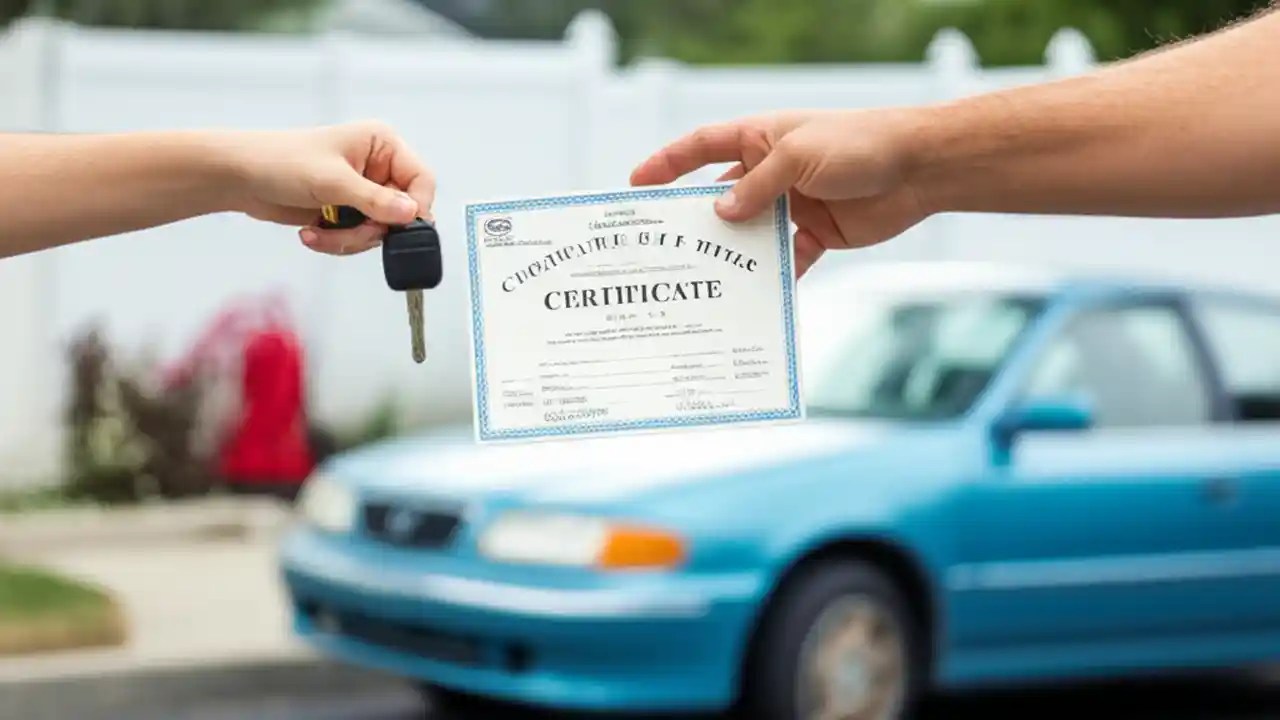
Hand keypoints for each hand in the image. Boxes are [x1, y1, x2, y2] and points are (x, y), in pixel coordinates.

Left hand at [223, 121, 436, 255]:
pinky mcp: (347, 212)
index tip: (398, 229)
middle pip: (402, 212)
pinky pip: (361, 238)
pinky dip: (339, 243)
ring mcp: (362, 191)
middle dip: (373, 230)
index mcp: (382, 145)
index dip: (415, 208)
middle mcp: (378, 167)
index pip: (421, 180)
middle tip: (346, 233)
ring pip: (381, 230)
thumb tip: (412, 214)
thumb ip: (375, 200)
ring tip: (319, 233)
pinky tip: (313, 234)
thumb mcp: (332, 181)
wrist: (239, 177)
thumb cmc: (280, 161)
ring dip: (351, 240)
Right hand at [630, 109, 930, 276]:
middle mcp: (772, 171)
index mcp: (762, 139)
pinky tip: (755, 301)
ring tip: (703, 282)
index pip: (703, 147)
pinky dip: (773, 279)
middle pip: (722, 198)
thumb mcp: (799, 157)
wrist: (920, 169)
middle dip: (695, 222)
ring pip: (751, 235)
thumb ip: (758, 186)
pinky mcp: (817, 233)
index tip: (636, 185)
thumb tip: (720, 213)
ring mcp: (793, 204)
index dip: (668, 164)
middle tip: (662, 248)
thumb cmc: (860, 145)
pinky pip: (786, 260)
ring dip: (732, 256)